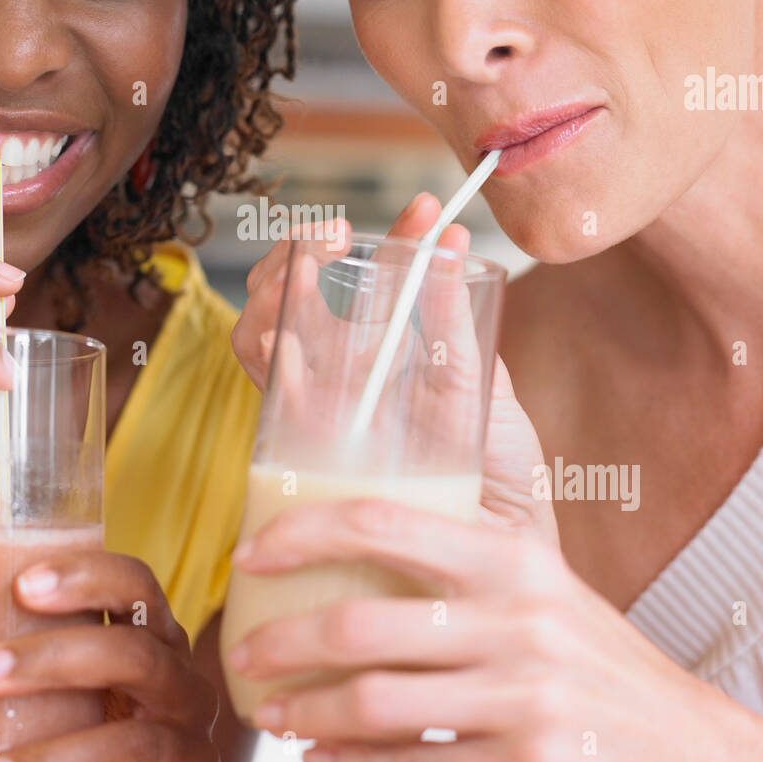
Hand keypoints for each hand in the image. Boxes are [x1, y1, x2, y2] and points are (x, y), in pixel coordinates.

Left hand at [0, 551, 218, 761]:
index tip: (23, 583)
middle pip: (135, 656)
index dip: (89, 577)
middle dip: (55, 659)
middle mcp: (184, 686)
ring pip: (130, 746)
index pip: (138, 587)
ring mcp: (192, 751)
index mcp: (154, 639)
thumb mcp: (56, 690)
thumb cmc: (84, 737)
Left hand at [227, 500, 762, 761]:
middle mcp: (519, 620)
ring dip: (303, 711)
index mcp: (512, 558)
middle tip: (243, 652)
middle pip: (360, 624)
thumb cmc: (593, 657)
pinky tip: (322, 757)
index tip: (251, 554)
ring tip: (271, 711)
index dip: (300, 534)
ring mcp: (525, 698)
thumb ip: (463, 554)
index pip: (381, 522)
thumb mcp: (540, 583)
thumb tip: (357, 527)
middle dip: (281, 643)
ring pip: (373, 704)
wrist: (687, 746)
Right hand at [231, 192, 555, 545]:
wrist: (503, 553)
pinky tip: (290, 338)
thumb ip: (456, 323)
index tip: (420, 208)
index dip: (374, 241)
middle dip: (292, 257)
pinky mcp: (307, 463)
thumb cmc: (499, 476)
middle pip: (279, 304)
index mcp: (370, 360)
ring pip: (259, 343)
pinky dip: (270, 361)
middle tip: (333, 234)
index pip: (340, 285)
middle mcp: (332, 386)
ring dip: (270, 297)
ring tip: (306, 269)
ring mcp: (314, 421)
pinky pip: (270, 405)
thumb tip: (451, 243)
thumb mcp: (483, 386)